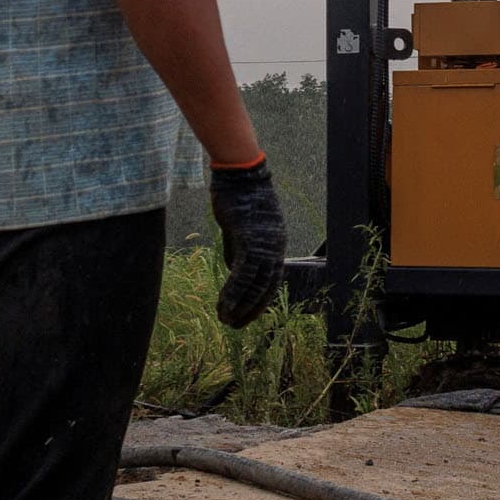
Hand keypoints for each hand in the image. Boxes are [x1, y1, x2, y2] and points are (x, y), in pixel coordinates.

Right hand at [209, 156, 288, 326]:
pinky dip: (233, 293)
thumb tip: (235, 272)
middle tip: (235, 325)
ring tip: (225, 320)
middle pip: (267, 288)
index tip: (246, 315)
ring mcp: (265, 245)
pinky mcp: (249, 241)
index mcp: (276, 244)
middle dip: (251, 310)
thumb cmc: (237, 197)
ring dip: (240, 306)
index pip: (272, 281)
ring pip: (255, 285)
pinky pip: (243, 275)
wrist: (239, 174)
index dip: (260, 301)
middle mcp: (275, 247)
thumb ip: (239, 250)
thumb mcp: (239, 229)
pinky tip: (223, 306)